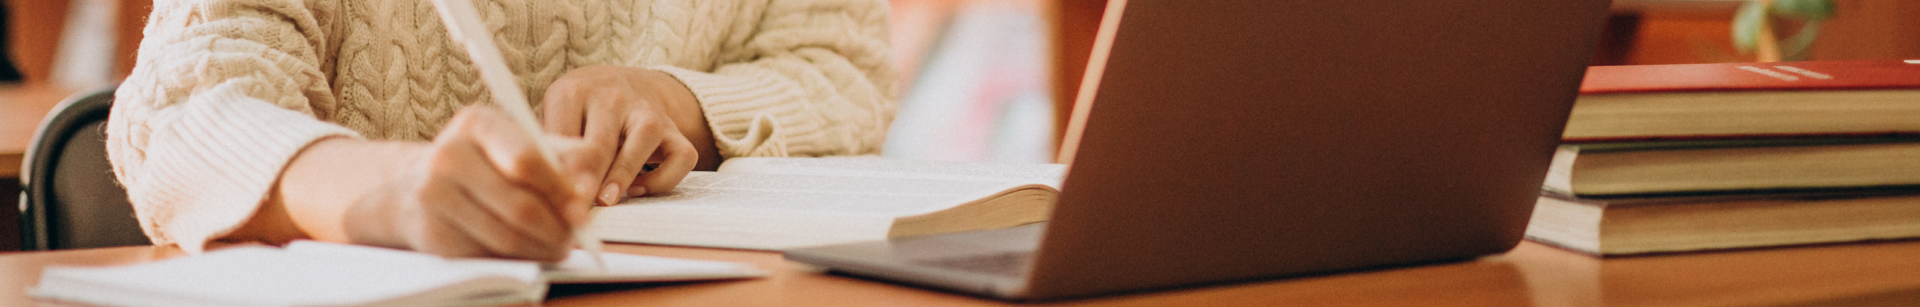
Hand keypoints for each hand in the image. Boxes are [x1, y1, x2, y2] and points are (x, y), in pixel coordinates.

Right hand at [341, 106, 591, 260]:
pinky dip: (517, 257)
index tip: (583, 210)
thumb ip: (567, 156)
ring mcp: (433, 194)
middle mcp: (448, 154)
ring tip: (560, 246)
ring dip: (542, 248)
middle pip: (519, 205)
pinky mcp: (432, 232)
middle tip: (577, 237)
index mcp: (477, 123)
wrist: (419, 181)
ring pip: (506, 236)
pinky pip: (488, 254)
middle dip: (557, 227)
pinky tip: (528, 248)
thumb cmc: (488, 159)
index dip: (560, 190)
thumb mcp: (524, 142)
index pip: (526, 160)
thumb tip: (588, 190)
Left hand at [542, 65, 714, 205]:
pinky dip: (663, 179)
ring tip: (607, 202)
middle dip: (587, 182)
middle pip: (599, 143)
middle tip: (576, 212)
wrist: (623, 84)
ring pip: (644, 141)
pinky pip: (680, 157)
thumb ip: (550, 144)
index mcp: (573, 91)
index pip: (563, 135)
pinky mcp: (674, 130)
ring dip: (623, 176)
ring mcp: (648, 111)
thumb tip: (545, 186)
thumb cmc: (579, 110)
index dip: (557, 171)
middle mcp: (613, 96)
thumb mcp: (556, 115)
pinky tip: (638, 188)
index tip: (552, 198)